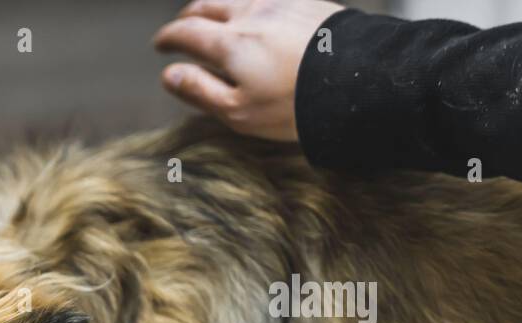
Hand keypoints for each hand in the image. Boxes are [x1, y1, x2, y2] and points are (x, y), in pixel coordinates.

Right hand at [153, 0, 343, 140]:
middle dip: (190, 15)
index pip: (186, 32)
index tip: (161, 45)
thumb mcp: (240, 112)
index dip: (168, 38)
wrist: (360, 83)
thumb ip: (200, 91)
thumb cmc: (296, 107)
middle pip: (209, 5)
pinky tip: (256, 13)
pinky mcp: (308, 2)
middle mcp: (252, 15)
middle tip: (182, 27)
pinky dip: (252, 2)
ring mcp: (282, 4)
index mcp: (230, 44)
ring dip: (220, 4)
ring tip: (216, 16)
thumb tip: (169, 75)